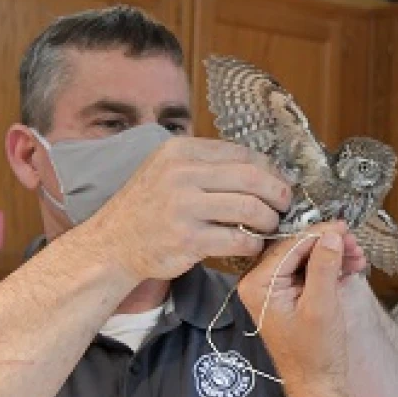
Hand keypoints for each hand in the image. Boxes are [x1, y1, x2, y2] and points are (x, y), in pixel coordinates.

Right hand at [86, 137, 292, 281]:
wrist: (112, 243)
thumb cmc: (147, 207)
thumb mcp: (167, 170)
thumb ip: (206, 164)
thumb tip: (261, 167)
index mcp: (180, 151)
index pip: (242, 153)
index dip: (270, 169)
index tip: (280, 182)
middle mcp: (181, 174)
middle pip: (252, 177)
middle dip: (278, 192)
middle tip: (285, 205)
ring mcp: (184, 207)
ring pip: (250, 208)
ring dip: (269, 219)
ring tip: (270, 226)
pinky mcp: (188, 239)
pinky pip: (238, 239)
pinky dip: (253, 243)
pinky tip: (252, 245)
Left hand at [236, 221, 365, 396]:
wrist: (318, 384)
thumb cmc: (314, 353)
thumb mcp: (321, 305)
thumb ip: (324, 266)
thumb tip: (331, 234)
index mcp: (257, 285)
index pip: (288, 246)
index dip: (319, 234)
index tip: (344, 227)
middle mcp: (259, 284)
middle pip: (297, 249)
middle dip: (328, 244)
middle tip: (354, 242)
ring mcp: (273, 289)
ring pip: (305, 258)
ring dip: (332, 255)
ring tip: (357, 257)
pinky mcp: (288, 295)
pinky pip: (309, 271)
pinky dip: (330, 267)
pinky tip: (350, 266)